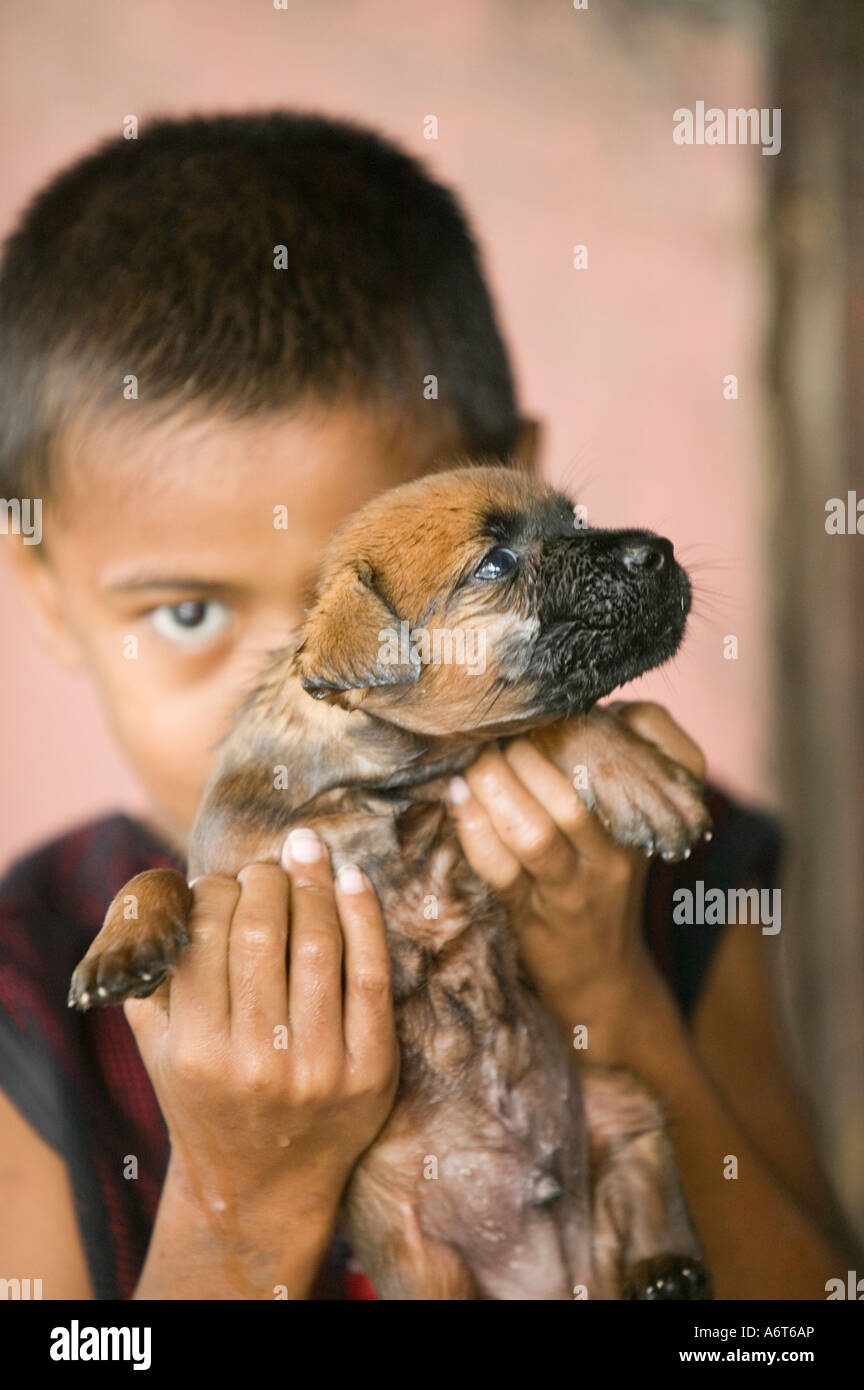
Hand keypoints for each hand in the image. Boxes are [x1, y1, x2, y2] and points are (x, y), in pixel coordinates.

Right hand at [123, 827, 399, 1222]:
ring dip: (312, 884)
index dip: (214, 890)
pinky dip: (364, 916)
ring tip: (307, 857)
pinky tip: (353, 879)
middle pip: (260, 930)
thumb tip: (156, 891)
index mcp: (195, 1051)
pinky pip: (371, 974)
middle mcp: (255, 1061)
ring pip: (317, 943)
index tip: (221, 881)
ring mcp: (318, 1068)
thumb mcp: (159, 1048)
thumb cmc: (205, 1098)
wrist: (265, 1188)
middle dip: (264, 880)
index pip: (204, 936)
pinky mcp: (371, 1071)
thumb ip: (148, 976)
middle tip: (268, 866)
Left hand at [445, 702, 706, 1040]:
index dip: (580, 728)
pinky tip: (457, 799)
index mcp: (639, 825)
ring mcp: (573, 889)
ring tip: (471, 763)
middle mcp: (612, 857)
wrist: (604, 978)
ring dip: (494, 790)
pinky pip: (500, 871)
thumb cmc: (605, 882)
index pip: (621, 768)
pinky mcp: (534, 917)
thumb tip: (587, 706)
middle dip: (522, 759)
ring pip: (534, 833)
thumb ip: (622, 764)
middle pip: (569, 801)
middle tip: (490, 732)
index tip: (541, 709)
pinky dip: (473, 830)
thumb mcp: (629, 826)